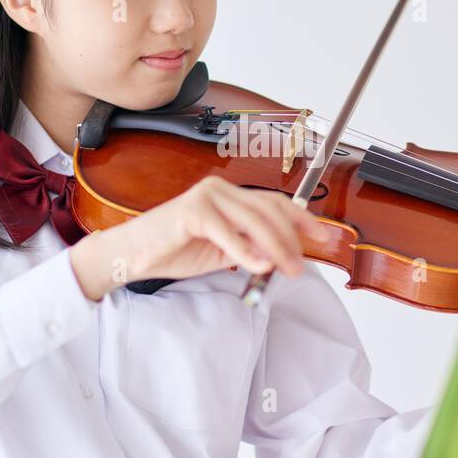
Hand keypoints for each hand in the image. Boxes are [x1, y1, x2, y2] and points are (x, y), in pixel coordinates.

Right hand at [69, 175, 328, 301]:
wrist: (133, 255)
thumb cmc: (173, 250)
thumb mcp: (222, 251)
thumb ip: (249, 247)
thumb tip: (282, 255)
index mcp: (228, 195)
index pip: (273, 202)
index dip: (302, 219)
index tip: (324, 236)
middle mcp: (219, 189)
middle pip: (269, 211)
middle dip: (293, 239)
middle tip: (301, 265)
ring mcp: (206, 197)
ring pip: (254, 220)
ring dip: (276, 247)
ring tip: (286, 269)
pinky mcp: (192, 211)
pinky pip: (228, 232)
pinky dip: (247, 251)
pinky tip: (260, 265)